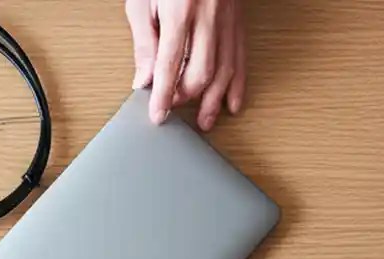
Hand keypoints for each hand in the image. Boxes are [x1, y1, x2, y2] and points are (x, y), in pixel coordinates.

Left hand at [125, 0, 245, 131]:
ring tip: (205, 122)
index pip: (170, 65)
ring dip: (214, 100)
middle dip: (186, 97)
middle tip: (173, 110)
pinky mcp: (238, 20)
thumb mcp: (142, 2)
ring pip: (225, 69)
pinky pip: (241, 57)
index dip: (163, 95)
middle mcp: (208, 16)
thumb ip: (144, 42)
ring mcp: (227, 19)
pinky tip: (232, 103)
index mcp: (180, 11)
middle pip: (201, 72)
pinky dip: (237, 83)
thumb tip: (144, 80)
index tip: (158, 115)